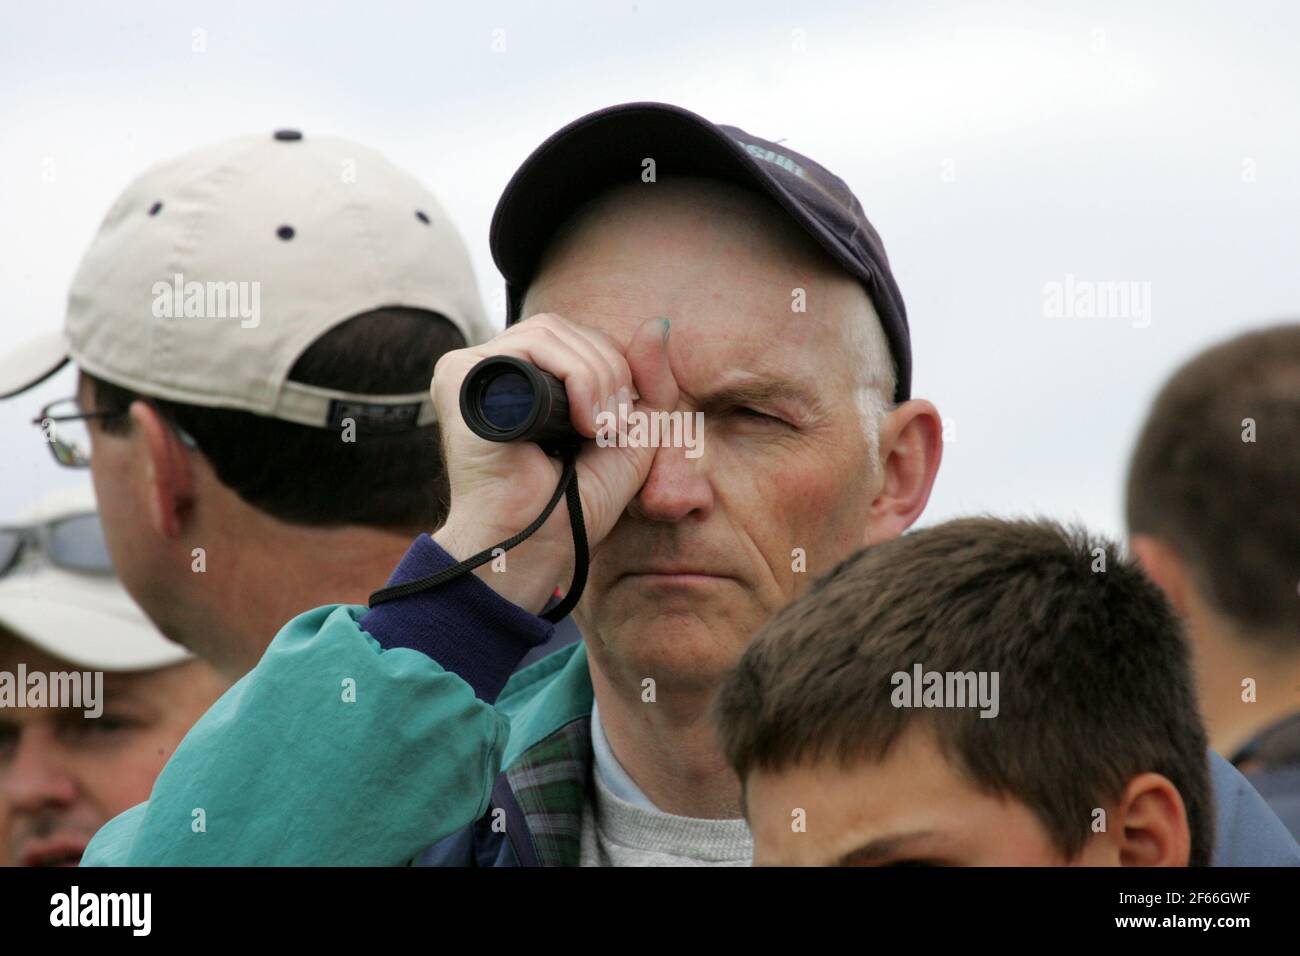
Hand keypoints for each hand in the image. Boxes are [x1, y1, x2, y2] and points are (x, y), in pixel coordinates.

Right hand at [431, 313, 676, 613]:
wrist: (538, 544)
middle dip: (609, 371)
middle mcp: (495, 370)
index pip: (576, 338)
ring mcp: (474, 371)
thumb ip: (648, 380)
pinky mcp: (459, 376)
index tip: (626, 420)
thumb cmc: (575, 502)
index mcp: (527, 381)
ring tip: (598, 429)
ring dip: (595, 376)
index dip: (615, 365)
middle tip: (612, 429)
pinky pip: (529, 345)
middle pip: (564, 329)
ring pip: (550, 332)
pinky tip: (579, 422)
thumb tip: (658, 322)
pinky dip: (573, 375)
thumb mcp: (632, 434)